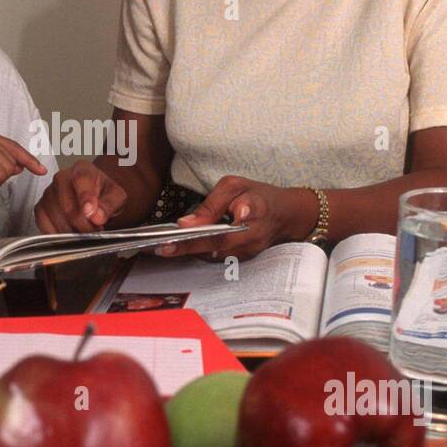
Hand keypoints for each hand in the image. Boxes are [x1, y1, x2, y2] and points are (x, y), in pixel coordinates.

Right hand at [35, 162, 126, 233]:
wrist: (94, 197)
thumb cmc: (103, 194)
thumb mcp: (116, 196)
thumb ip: (109, 204)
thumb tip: (97, 216)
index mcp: (82, 169)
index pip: (81, 180)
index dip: (86, 198)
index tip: (91, 213)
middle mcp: (61, 178)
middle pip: (68, 207)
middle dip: (84, 224)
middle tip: (96, 229)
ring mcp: (48, 193)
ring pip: (58, 219)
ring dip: (74, 231)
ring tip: (85, 228)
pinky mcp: (40, 208)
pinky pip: (46, 226)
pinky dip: (60, 235)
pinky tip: (71, 232)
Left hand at [154, 177, 317, 260]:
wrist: (287, 214)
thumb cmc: (259, 195)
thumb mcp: (234, 186)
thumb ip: (210, 204)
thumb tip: (185, 223)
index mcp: (252, 215)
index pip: (221, 230)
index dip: (197, 236)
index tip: (177, 235)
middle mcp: (251, 240)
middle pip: (214, 248)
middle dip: (186, 248)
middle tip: (160, 247)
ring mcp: (248, 254)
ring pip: (213, 256)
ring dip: (189, 252)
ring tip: (163, 247)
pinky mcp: (244, 260)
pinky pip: (217, 257)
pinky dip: (199, 252)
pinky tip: (182, 247)